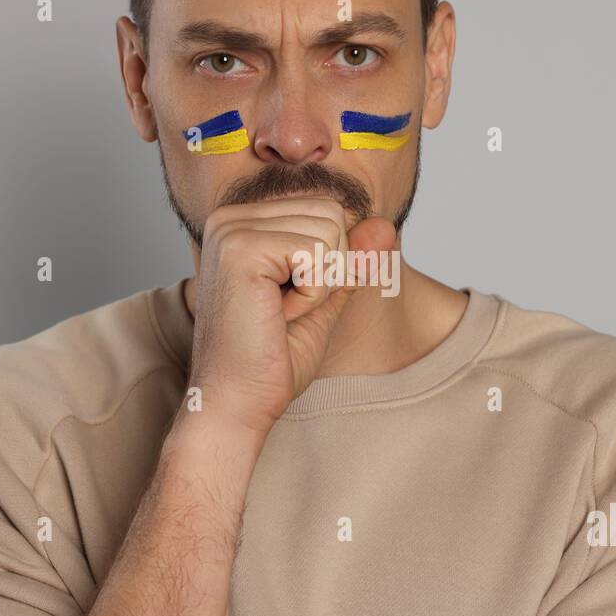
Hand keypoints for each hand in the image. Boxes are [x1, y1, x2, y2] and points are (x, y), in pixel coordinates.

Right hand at [187, 196, 395, 435]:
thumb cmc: (270, 362)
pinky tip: (278, 316)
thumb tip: (385, 223)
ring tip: (280, 314)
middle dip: (329, 270)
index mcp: (242, 223)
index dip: (329, 264)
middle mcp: (230, 218)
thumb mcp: (324, 301)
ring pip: (329, 229)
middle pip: (330, 212)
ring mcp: (231, 230)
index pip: (326, 210)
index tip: (288, 305)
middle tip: (287, 311)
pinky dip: (313, 293)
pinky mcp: (240, 249)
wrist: (236, 405)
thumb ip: (350, 261)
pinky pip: (318, 252)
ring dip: (320, 284)